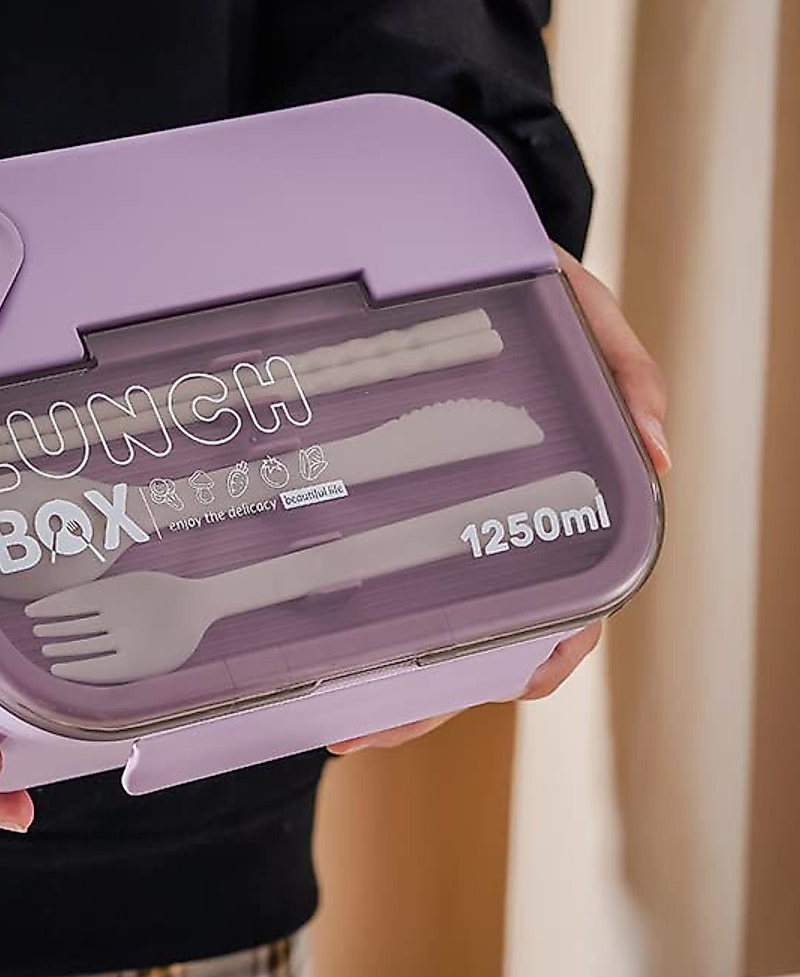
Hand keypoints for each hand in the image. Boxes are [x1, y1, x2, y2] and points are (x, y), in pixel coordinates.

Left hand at [328, 246, 668, 754]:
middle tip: (362, 728)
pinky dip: (358, 624)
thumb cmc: (515, 276)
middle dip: (431, 695)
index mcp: (555, 494)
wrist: (443, 248)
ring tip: (331, 716)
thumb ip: (619, 364)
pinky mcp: (385, 503)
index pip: (568, 598)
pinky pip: (377, 576)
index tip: (507, 687)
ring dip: (388, 681)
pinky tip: (318, 653)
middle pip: (482, 635)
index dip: (542, 653)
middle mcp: (500, 522)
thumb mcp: (573, 302)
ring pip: (426, 625)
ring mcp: (440, 518)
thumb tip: (657, 454)